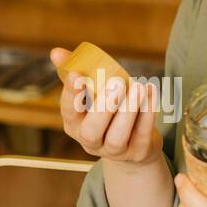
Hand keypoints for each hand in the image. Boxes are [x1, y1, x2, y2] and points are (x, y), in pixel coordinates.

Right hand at [50, 46, 161, 165]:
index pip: (69, 111)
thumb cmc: (108, 112)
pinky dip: (147, 113)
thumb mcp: (92, 94)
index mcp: (75, 124)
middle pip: (92, 131)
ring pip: (117, 137)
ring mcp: (114, 151)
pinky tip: (150, 91)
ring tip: (138, 87)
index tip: (77, 74)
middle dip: (104, 107)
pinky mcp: (137, 153)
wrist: (133, 145)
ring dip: (128, 112)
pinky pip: (141, 135)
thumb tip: (56, 53)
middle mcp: (90, 141)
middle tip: (117, 83)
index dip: (72, 93)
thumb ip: (77, 73)